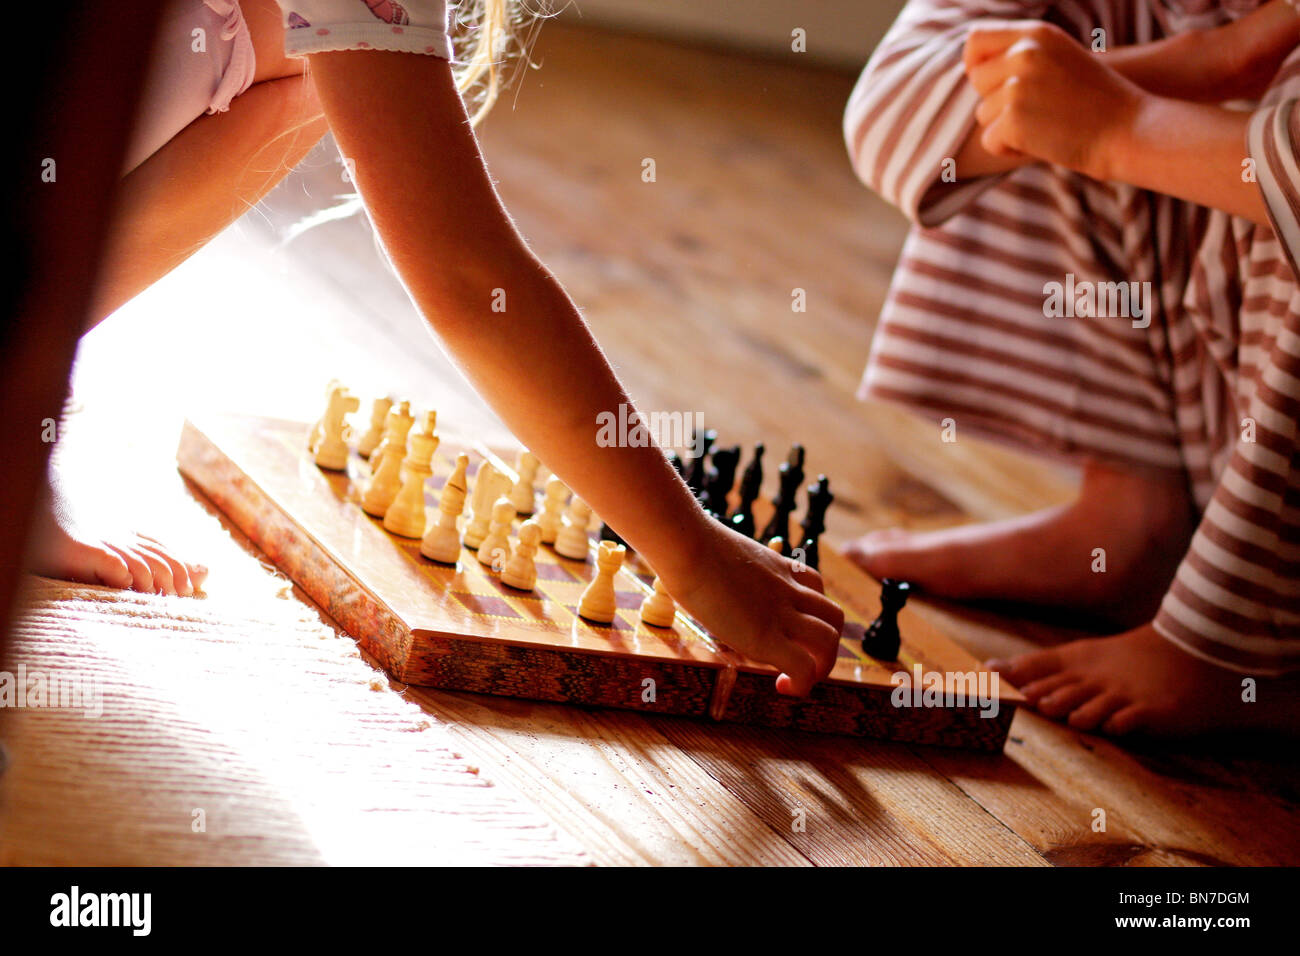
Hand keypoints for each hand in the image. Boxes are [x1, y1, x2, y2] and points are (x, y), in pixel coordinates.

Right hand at [658, 519, 844, 696]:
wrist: (688, 547)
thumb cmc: (688, 544)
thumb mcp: (719, 552)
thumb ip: (722, 566)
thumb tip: (692, 571)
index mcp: (778, 567)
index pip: (815, 585)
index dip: (811, 611)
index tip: (791, 627)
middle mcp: (788, 590)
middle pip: (834, 617)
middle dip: (826, 643)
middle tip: (803, 660)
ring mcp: (781, 614)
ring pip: (829, 641)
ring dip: (821, 666)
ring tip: (796, 679)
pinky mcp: (765, 637)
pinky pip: (804, 667)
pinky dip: (802, 684)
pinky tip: (782, 687)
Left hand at [964, 20, 1147, 180]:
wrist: (1130, 130)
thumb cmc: (1097, 102)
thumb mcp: (1062, 60)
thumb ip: (1024, 57)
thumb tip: (975, 68)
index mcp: (1037, 34)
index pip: (975, 40)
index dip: (976, 63)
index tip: (989, 83)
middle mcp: (1024, 53)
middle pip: (977, 81)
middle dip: (996, 101)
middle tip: (1034, 112)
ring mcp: (1018, 86)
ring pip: (983, 113)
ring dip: (1005, 127)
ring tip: (1045, 127)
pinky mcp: (1014, 119)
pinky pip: (990, 141)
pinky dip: (1009, 150)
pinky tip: (1040, 145)